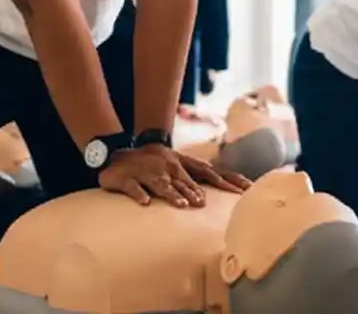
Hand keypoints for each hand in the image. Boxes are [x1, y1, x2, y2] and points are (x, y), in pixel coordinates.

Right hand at [98, 144, 251, 206]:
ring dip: (171, 194)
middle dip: (194, 192)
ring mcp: (146, 171)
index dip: (225, 180)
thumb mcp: (173, 165)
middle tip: (203, 204)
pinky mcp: (126, 179)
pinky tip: (145, 202)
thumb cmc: (150, 162)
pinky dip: (139, 194)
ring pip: (160, 184)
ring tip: (181, 205)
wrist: (115, 152)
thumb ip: (191, 177)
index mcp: (180, 162)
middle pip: (183, 180)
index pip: (207, 171)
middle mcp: (166, 165)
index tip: (242, 189)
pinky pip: (133, 187)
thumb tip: (212, 194)